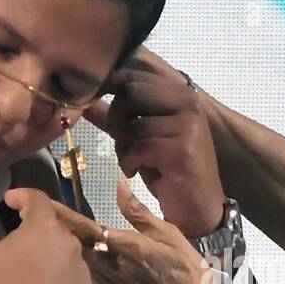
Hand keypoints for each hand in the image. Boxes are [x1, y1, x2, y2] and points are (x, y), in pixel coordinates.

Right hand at [0, 188, 94, 283]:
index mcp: (44, 228)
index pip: (38, 199)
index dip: (22, 196)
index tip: (9, 201)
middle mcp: (70, 244)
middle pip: (54, 227)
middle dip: (36, 228)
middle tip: (17, 238)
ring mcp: (83, 271)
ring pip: (66, 253)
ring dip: (50, 254)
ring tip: (31, 268)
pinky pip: (73, 278)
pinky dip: (61, 278)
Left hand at [53, 179, 243, 283]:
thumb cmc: (187, 269)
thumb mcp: (169, 234)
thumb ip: (139, 213)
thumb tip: (118, 186)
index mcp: (125, 247)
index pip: (84, 228)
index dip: (61, 215)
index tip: (40, 202)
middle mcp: (111, 266)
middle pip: (73, 244)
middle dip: (53, 227)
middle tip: (32, 210)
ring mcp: (109, 282)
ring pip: (77, 259)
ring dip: (61, 244)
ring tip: (46, 227)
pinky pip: (86, 271)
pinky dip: (74, 258)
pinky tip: (69, 251)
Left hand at [83, 47, 225, 237]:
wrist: (199, 209)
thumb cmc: (171, 173)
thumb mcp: (141, 139)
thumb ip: (117, 118)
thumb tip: (85, 101)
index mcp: (181, 94)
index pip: (133, 75)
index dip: (110, 91)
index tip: (105, 114)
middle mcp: (188, 103)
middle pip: (130, 92)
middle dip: (116, 118)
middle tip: (121, 141)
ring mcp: (188, 125)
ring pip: (132, 123)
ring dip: (121, 146)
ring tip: (130, 161)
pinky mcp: (181, 150)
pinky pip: (137, 147)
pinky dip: (127, 162)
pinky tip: (133, 172)